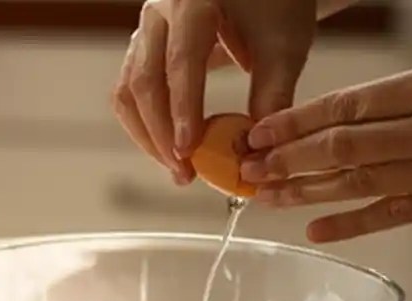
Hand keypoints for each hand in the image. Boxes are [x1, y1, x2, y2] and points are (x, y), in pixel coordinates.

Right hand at [113, 0, 326, 183]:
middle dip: (160, 134)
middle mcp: (159, 11)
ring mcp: (145, 30)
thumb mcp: (283, 47)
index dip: (182, 110)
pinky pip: (130, 92)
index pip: (180, 62)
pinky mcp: (142, 48)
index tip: (187, 151)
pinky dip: (146, 125)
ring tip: (176, 167)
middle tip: (183, 172)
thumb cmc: (276, 7)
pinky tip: (170, 149)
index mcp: (194, 0)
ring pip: (128, 91)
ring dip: (147, 136)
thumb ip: (271, 96)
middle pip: (144, 80)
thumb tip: (254, 152)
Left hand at [242, 62, 411, 242]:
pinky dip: (350, 223)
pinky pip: (394, 216)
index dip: (295, 122)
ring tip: (263, 198)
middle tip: (246, 170)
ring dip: (305, 192)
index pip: (346, 106)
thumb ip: (402, 104)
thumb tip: (334, 125)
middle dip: (287, 160)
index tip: (258, 132)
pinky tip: (313, 230)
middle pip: (342, 146)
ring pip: (360, 183)